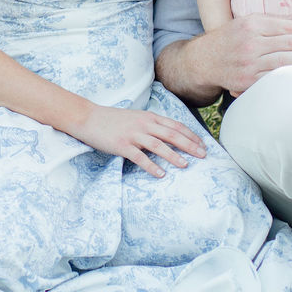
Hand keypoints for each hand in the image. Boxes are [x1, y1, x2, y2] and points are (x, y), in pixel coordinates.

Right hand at [71, 105, 207, 177]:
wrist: (88, 117)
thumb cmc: (112, 119)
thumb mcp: (136, 117)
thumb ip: (151, 124)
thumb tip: (167, 133)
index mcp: (149, 117)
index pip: (175, 126)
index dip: (191, 135)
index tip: (202, 144)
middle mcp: (144, 124)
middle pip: (172, 135)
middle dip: (190, 145)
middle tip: (203, 155)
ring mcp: (133, 135)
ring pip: (158, 146)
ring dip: (173, 156)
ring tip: (185, 165)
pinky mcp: (122, 146)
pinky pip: (140, 158)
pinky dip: (151, 166)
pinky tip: (160, 174)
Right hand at [201, 14, 291, 97]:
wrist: (204, 61)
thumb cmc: (230, 38)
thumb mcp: (249, 21)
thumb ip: (276, 18)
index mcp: (252, 25)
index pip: (287, 27)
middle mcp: (250, 44)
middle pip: (290, 43)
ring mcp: (249, 64)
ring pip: (285, 61)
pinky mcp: (247, 82)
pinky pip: (274, 79)